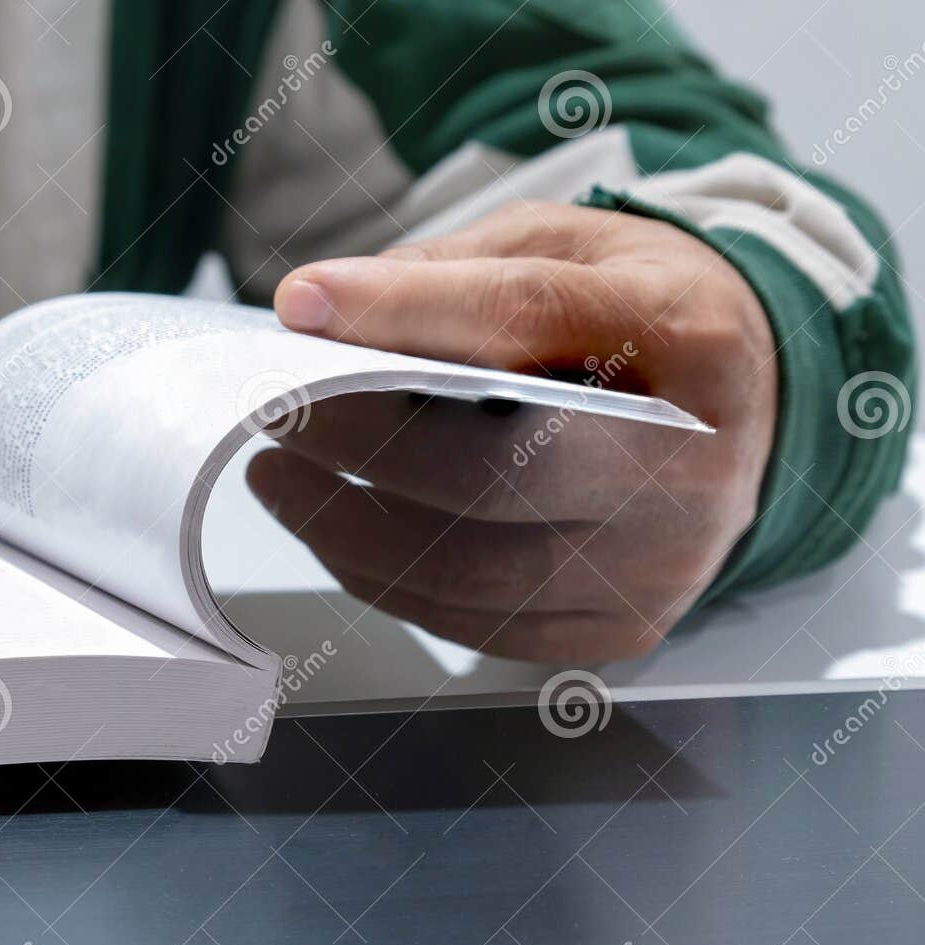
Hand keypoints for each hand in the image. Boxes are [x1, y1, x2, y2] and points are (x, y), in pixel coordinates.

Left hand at [249, 201, 777, 663]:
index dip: (402, 313)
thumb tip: (322, 315)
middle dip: (353, 448)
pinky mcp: (621, 625)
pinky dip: (387, 579)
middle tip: (270, 418)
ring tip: (278, 479)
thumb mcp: (565, 246)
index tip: (300, 305)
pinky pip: (476, 623)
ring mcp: (659, 561)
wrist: (746, 405)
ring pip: (469, 573)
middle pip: (491, 475)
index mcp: (683, 333)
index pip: (524, 321)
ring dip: (345, 531)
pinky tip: (340, 530)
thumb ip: (453, 273)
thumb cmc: (636, 316)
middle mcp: (687, 463)